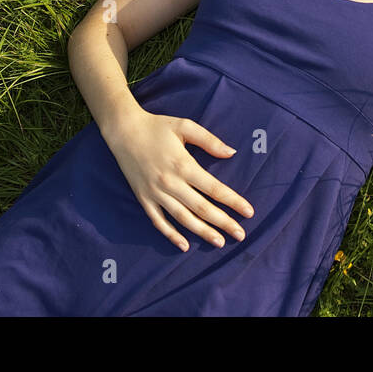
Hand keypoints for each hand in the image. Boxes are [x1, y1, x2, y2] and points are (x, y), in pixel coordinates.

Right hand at [102, 109, 253, 251]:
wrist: (123, 130)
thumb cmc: (157, 126)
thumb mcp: (185, 126)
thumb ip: (209, 141)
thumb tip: (232, 153)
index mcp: (183, 165)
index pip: (214, 188)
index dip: (233, 201)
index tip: (249, 212)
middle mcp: (170, 183)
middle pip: (202, 208)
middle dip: (224, 222)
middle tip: (240, 235)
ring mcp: (155, 193)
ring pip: (183, 218)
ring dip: (202, 232)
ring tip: (219, 242)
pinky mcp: (143, 198)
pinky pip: (158, 221)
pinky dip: (171, 235)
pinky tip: (184, 245)